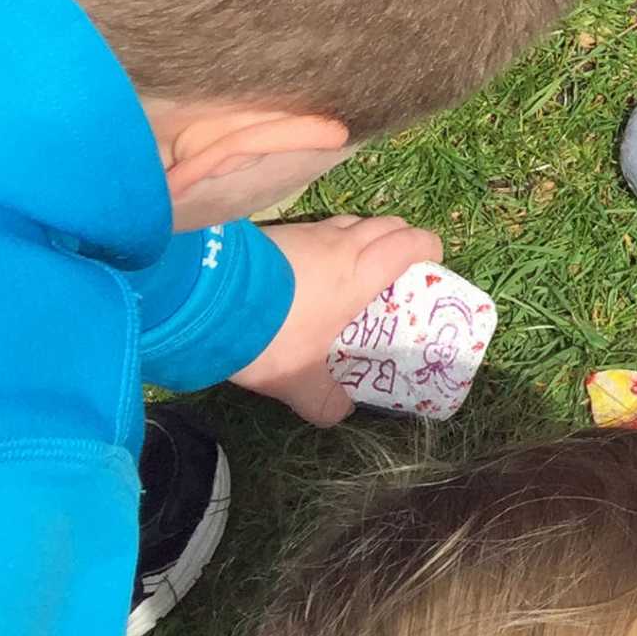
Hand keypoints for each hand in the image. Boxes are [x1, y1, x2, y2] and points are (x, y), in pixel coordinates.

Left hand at [231, 213, 442, 424]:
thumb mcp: (298, 378)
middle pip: (388, 224)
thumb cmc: (271, 333)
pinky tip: (309, 267)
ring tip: (354, 266)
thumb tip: (339, 414)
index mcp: (362, 274)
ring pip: (352, 221)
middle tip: (395, 270)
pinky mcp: (277, 232)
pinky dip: (325, 240)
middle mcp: (342, 245)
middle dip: (400, 239)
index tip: (429, 267)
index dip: (428, 249)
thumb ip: (323, 399)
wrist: (207, 301)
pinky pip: (317, 228)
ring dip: (363, 236)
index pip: (412, 243)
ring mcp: (307, 232)